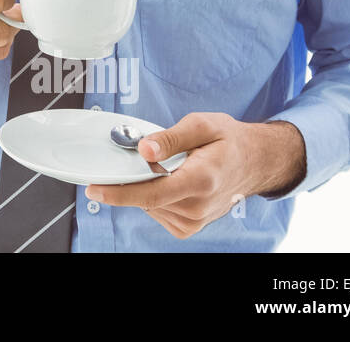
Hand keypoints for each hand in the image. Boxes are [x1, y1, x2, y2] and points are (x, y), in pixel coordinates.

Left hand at [85, 114, 306, 238]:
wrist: (255, 161)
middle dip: (134, 177)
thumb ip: (169, 137)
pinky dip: (155, 196)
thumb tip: (143, 150)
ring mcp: (196, 220)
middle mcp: (198, 206)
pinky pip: (157, 211)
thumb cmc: (229, 141)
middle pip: (146, 197)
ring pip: (149, 205)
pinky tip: (170, 181)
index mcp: (201, 180)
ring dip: (147, 185)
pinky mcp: (190, 226)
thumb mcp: (201, 125)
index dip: (119, 193)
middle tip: (149, 155)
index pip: (152, 193)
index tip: (94, 189)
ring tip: (172, 166)